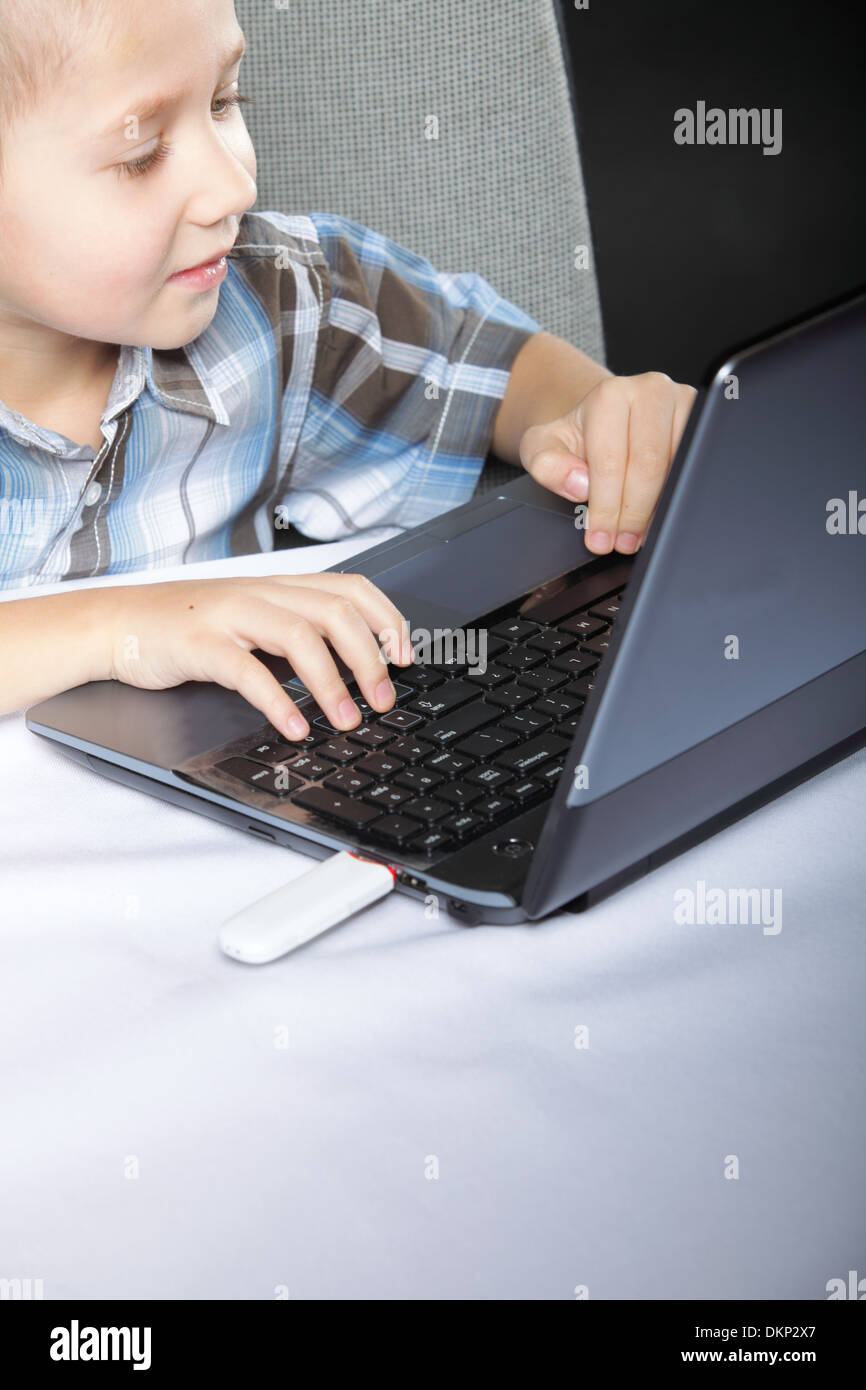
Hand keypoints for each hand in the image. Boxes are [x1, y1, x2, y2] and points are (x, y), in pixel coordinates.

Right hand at [102, 573, 413, 742]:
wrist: (116, 623)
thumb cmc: (186, 629)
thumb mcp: (250, 620)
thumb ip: (295, 631)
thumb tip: (354, 668)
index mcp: (279, 587)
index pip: (351, 589)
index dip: (387, 619)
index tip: (406, 657)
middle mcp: (261, 593)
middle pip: (336, 614)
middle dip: (370, 659)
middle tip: (383, 701)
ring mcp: (230, 615)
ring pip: (300, 636)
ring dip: (333, 683)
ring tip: (348, 720)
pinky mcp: (200, 644)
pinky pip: (248, 671)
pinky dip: (278, 702)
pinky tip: (294, 727)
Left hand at [518, 371, 697, 553]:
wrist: (603, 420)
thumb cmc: (578, 438)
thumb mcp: (544, 449)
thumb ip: (548, 465)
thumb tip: (580, 484)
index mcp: (611, 395)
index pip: (612, 460)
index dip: (606, 507)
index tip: (600, 538)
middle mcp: (651, 391)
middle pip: (650, 465)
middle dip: (633, 514)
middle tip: (622, 542)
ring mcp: (683, 403)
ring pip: (678, 468)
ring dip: (657, 511)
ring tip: (636, 535)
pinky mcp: (703, 420)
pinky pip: (696, 467)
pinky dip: (676, 497)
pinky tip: (658, 515)